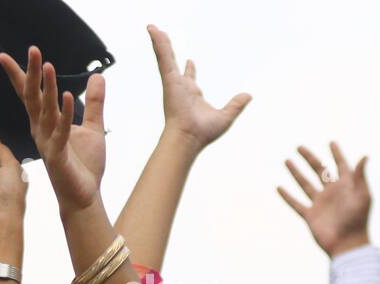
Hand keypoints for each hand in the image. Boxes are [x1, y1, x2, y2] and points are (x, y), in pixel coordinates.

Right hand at [0, 47, 105, 212]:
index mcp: (46, 124)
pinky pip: (59, 132)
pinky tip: (64, 96)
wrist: (83, 196)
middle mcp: (41, 131)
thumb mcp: (93, 127)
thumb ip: (93, 102)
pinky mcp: (58, 156)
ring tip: (47, 65)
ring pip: (44, 111)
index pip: (31, 95)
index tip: (7, 57)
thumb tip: (97, 76)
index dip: (20, 75)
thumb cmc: (84, 166)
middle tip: (31, 50)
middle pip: (33, 98)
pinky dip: (62, 114)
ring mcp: (48, 143)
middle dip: (31, 73)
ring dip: (46, 87)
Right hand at [149, 25, 250, 151]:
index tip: (190, 60)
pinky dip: (158, 43)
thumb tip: (248, 96)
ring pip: (165, 56)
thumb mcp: (226, 116)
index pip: (189, 77)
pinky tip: (153, 30)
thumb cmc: (202, 133)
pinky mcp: (169, 80)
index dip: (190, 69)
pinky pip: (163, 57)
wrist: (188, 139)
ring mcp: (173, 82)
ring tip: (152, 27)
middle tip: (163, 39)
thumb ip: (236, 105)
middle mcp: (180, 87)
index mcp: (191, 95)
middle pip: (173, 63)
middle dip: (169, 51)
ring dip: (159, 41)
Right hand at [279, 143, 371, 257]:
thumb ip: (360, 176)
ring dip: (296, 172)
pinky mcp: (310, 215)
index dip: (337, 154)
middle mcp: (332, 192)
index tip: (331, 143)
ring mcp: (320, 203)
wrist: (346, 244)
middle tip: (299, 147)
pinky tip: (279, 187)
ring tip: (287, 160)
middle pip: (319, 171)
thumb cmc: (358, 220)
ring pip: (305, 184)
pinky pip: (296, 203)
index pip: (341, 165)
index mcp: (346, 186)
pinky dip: (287, 196)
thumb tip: (364, 155)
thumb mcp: (362, 195)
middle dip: (310, 158)